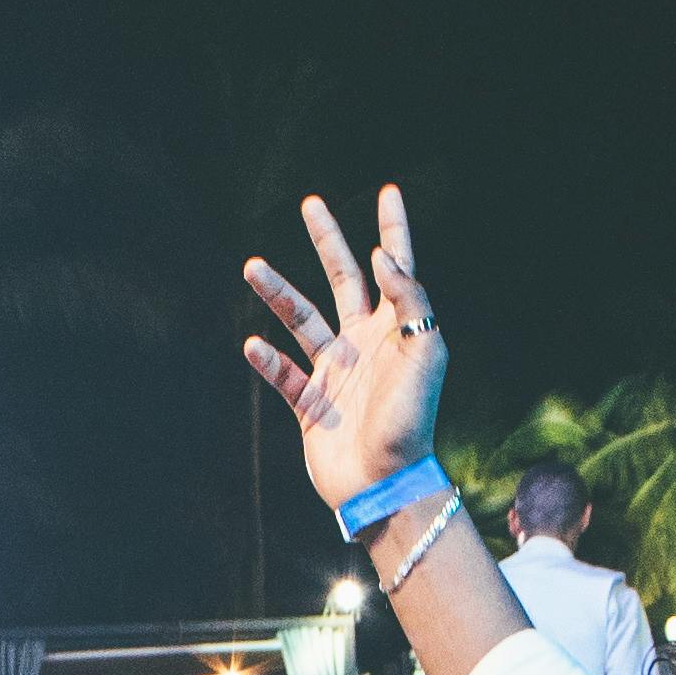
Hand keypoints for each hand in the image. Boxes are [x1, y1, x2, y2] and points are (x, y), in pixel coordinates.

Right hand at [244, 185, 446, 519]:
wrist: (384, 482)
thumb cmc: (411, 419)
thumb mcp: (424, 352)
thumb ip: (408, 299)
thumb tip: (379, 256)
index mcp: (395, 328)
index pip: (396, 267)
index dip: (393, 229)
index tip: (388, 192)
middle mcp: (364, 343)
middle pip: (343, 279)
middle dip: (328, 241)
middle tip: (311, 205)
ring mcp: (336, 373)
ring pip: (302, 320)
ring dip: (277, 293)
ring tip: (252, 266)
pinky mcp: (312, 405)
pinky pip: (285, 375)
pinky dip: (268, 360)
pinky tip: (253, 345)